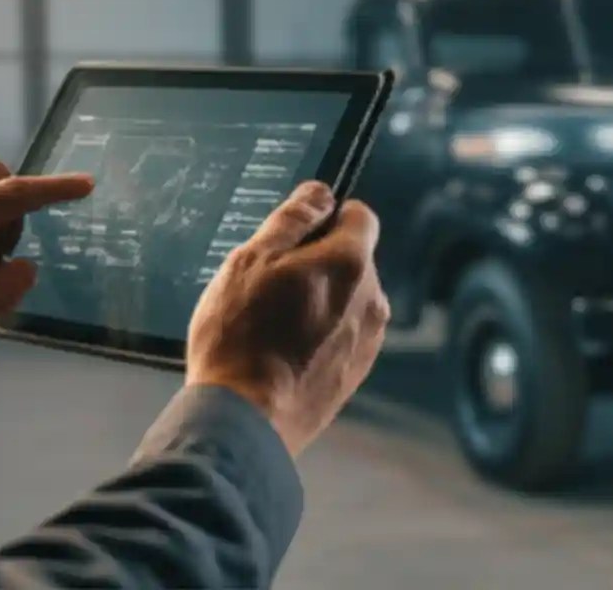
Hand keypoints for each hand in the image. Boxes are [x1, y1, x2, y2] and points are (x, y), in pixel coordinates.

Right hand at [186, 182, 389, 456]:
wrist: (246, 419)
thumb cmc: (241, 336)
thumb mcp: (252, 260)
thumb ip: (293, 219)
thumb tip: (321, 193)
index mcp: (351, 263)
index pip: (359, 216)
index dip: (325, 218)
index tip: (294, 236)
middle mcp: (372, 299)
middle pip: (352, 259)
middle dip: (317, 262)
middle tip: (269, 285)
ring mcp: (368, 340)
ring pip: (345, 299)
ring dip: (317, 300)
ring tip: (271, 324)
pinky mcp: (356, 373)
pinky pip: (341, 335)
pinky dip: (318, 335)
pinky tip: (282, 351)